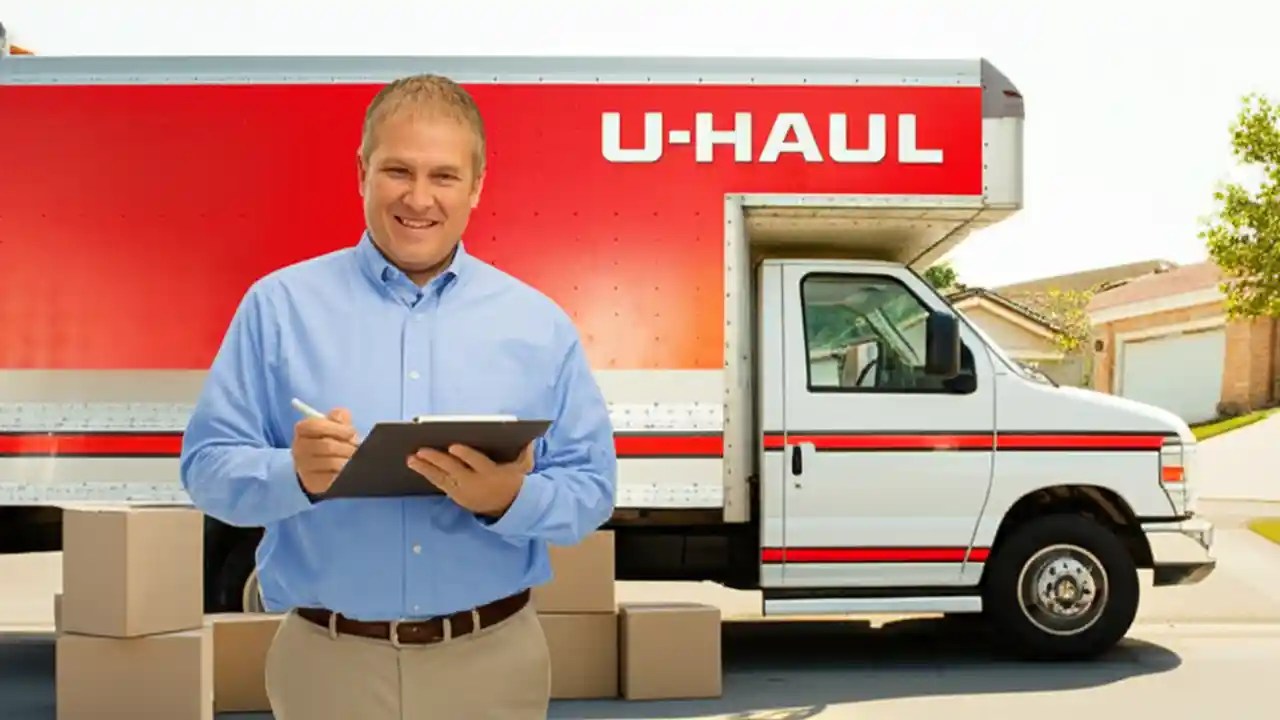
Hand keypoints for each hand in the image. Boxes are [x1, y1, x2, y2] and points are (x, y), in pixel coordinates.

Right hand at [292, 407, 358, 495]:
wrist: (322, 467)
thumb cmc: (330, 441)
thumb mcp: (334, 426)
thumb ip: (338, 417)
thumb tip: (341, 417)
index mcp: (302, 430)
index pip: (314, 426)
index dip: (336, 428)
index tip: (351, 432)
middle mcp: (299, 448)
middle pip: (327, 445)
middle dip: (347, 447)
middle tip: (356, 449)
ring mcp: (304, 467)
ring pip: (332, 462)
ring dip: (348, 461)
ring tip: (353, 459)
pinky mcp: (313, 482)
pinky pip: (333, 477)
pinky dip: (344, 473)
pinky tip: (347, 470)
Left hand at [407, 442, 534, 516]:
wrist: (510, 508)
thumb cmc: (514, 481)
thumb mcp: (523, 468)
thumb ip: (526, 453)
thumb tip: (532, 440)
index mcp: (491, 474)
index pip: (477, 463)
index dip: (465, 455)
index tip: (453, 446)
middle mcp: (475, 484)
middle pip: (453, 470)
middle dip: (436, 460)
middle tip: (420, 450)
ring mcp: (464, 492)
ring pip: (442, 479)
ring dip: (425, 469)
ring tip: (411, 459)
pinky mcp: (457, 497)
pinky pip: (441, 485)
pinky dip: (429, 476)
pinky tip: (418, 467)